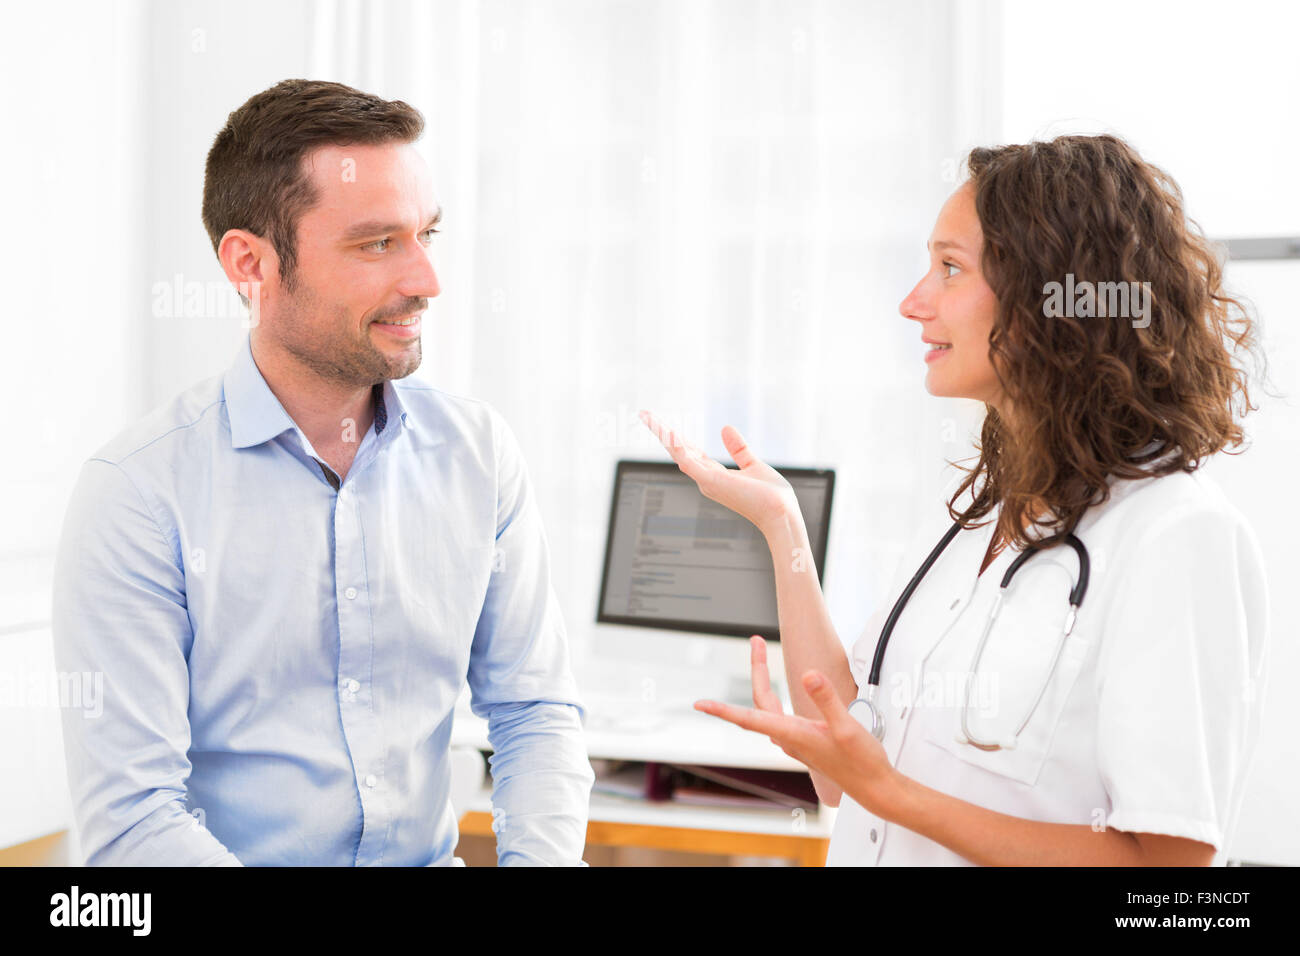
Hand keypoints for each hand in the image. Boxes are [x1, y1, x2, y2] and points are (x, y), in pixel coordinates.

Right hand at [638, 409, 799, 537]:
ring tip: (648, 417)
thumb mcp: (753, 465)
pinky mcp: (711, 481)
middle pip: (678, 449)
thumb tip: (725, 429)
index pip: (689, 451)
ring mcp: (706, 480)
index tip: (663, 423)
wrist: (781, 514)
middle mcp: (706, 478)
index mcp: (714, 475)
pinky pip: (688, 459)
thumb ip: (738, 449)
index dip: (675, 436)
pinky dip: (677, 445)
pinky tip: (667, 431)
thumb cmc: (771, 498)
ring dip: (662, 434)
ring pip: (678, 452)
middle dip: (661, 431)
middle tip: (645, 414)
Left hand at [695, 663, 894, 811]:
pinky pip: (778, 717)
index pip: (750, 718)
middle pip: (760, 701)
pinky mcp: (805, 742)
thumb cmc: (862, 762)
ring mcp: (796, 741)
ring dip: (763, 682)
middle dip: (757, 669)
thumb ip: (827, 699)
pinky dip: (772, 699)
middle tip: (756, 641)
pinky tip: (777, 694)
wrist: (875, 788)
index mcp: (794, 734)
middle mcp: (790, 739)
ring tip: (762, 655)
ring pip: (767, 709)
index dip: (723, 711)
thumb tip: (809, 675)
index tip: (700, 704)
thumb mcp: (848, 726)